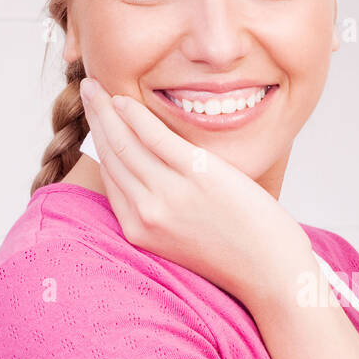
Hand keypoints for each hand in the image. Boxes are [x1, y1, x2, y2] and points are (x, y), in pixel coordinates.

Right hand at [80, 77, 315, 310]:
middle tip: (87, 90)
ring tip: (94, 85)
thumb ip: (165, 212)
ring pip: (123, 143)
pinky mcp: (196, 175)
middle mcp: (147, 214)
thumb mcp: (185, 241)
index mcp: (140, 232)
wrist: (270, 274)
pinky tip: (124, 98)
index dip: (102, 144)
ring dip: (104, 109)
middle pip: (111, 156)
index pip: (111, 179)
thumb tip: (159, 181)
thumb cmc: (238, 257)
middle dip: (94, 119)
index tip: (98, 120)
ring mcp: (169, 194)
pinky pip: (154, 136)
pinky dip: (134, 114)